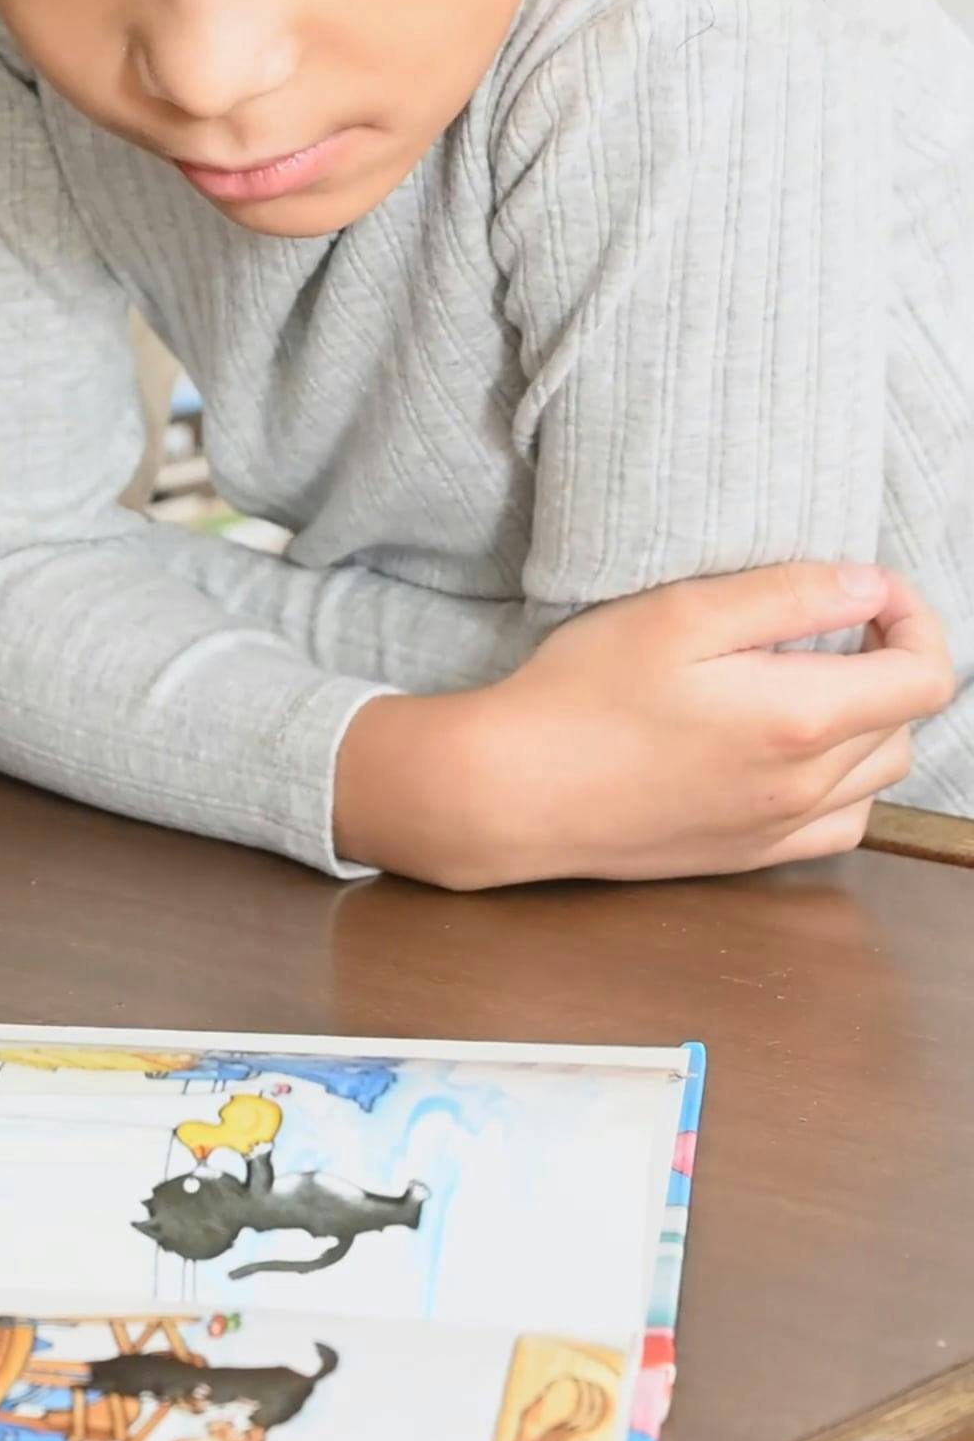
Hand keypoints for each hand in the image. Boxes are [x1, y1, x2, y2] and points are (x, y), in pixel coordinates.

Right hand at [334, 562, 956, 887]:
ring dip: (871, 720)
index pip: (923, 675)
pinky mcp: (750, 856)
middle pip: (906, 722)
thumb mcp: (682, 613)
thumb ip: (789, 596)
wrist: (516, 788)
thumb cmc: (585, 691)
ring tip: (813, 677)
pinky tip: (796, 748)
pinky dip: (845, 780)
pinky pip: (841, 823)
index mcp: (800, 719)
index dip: (914, 617)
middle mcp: (805, 785)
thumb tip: (871, 584)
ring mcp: (780, 829)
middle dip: (891, 660)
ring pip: (880, 776)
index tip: (869, 588)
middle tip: (833, 619)